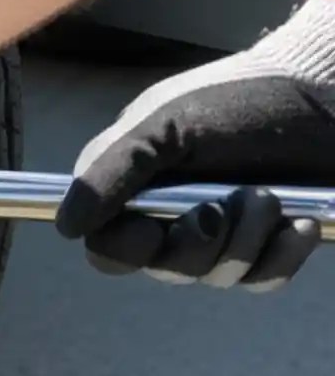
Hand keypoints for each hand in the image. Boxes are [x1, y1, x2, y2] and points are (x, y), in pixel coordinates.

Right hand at [55, 0, 334, 290]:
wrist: (328, 94)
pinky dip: (281, 256)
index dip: (125, 248)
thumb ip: (110, 172)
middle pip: (162, 269)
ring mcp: (222, 230)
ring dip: (246, 241)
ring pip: (216, 278)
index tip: (150, 227)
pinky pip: (263, 280)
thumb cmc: (239, 99)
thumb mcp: (164, 126)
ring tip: (270, 197)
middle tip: (224, 202)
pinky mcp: (267, 242)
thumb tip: (67, 226)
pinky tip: (299, 223)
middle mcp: (171, 212)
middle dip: (198, 243)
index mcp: (134, 183)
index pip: (105, 246)